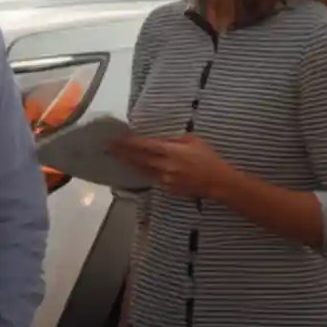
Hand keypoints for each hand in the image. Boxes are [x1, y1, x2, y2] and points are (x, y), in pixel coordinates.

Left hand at [108, 133, 236, 198]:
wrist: (219, 182)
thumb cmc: (208, 158)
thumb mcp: (193, 141)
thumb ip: (174, 139)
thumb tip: (159, 138)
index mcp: (170, 151)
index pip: (143, 146)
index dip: (127, 143)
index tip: (115, 139)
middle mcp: (164, 166)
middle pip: (137, 159)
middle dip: (122, 153)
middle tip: (107, 148)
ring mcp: (164, 179)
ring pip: (141, 170)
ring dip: (128, 163)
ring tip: (116, 157)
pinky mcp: (167, 188)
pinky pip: (151, 178)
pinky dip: (142, 172)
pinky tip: (135, 168)